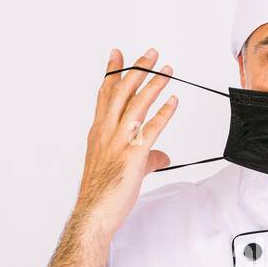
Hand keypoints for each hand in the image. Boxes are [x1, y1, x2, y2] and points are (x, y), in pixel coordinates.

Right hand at [75, 47, 177, 237]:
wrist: (94, 213)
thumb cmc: (102, 194)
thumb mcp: (124, 170)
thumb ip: (145, 158)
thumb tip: (161, 156)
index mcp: (98, 132)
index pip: (105, 96)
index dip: (112, 73)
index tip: (117, 55)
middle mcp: (106, 132)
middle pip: (122, 93)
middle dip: (137, 69)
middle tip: (150, 53)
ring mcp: (118, 142)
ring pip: (136, 105)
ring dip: (153, 85)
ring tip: (166, 70)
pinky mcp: (132, 155)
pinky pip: (150, 129)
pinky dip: (163, 113)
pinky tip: (173, 101)